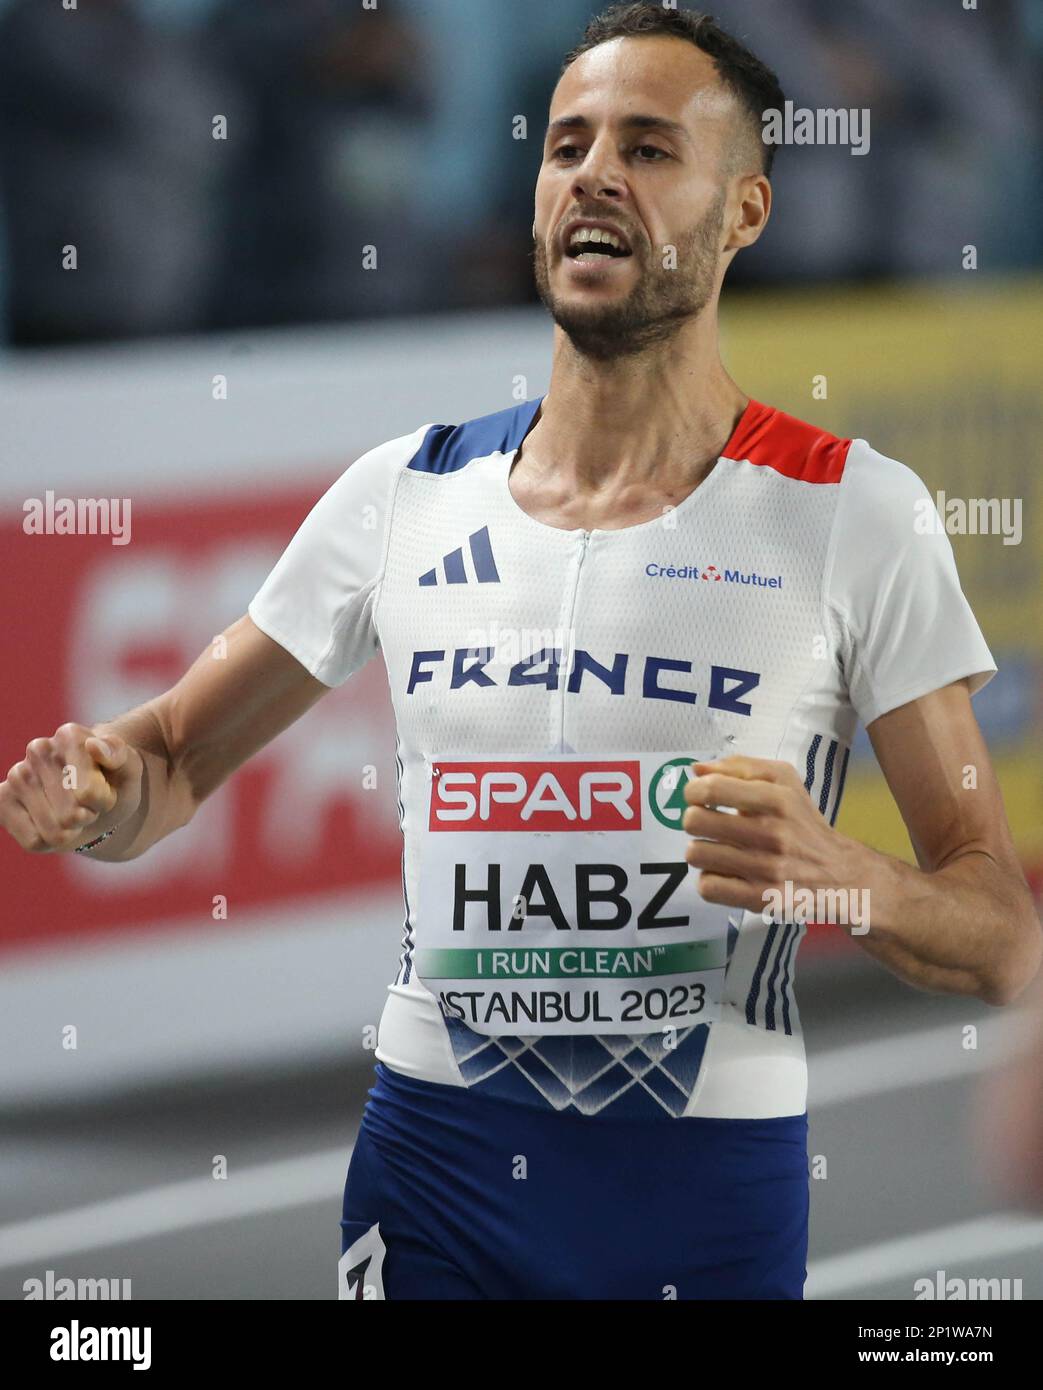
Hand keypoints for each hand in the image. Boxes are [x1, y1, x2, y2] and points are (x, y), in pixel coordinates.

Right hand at [0, 723, 142, 853]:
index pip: (89, 793)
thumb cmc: (114, 782)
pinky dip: (50, 842)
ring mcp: (16, 775)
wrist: (94, 799)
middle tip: (88, 802)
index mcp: (70, 735)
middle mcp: (38, 749)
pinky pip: (33, 841)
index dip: (106, 801)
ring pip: (54, 832)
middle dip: (87, 816)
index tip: (106, 788)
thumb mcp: (130, 769)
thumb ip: (120, 755)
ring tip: (72, 810)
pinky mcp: (2, 801)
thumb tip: (94, 746)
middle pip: (71, 815)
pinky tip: (52, 821)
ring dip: (71, 830)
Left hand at [682, 754, 864, 918]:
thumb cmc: (802, 822)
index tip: (697, 797)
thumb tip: (696, 770)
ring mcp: (766, 868)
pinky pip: (708, 887)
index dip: (693, 791)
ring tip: (717, 849)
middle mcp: (772, 833)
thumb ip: (740, 767)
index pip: (712, 789)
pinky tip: (724, 872)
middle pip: (695, 821)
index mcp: (777, 798)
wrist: (839, 874)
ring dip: (701, 850)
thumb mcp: (784, 781)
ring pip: (696, 854)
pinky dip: (710, 879)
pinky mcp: (761, 898)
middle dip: (694, 820)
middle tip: (707, 824)